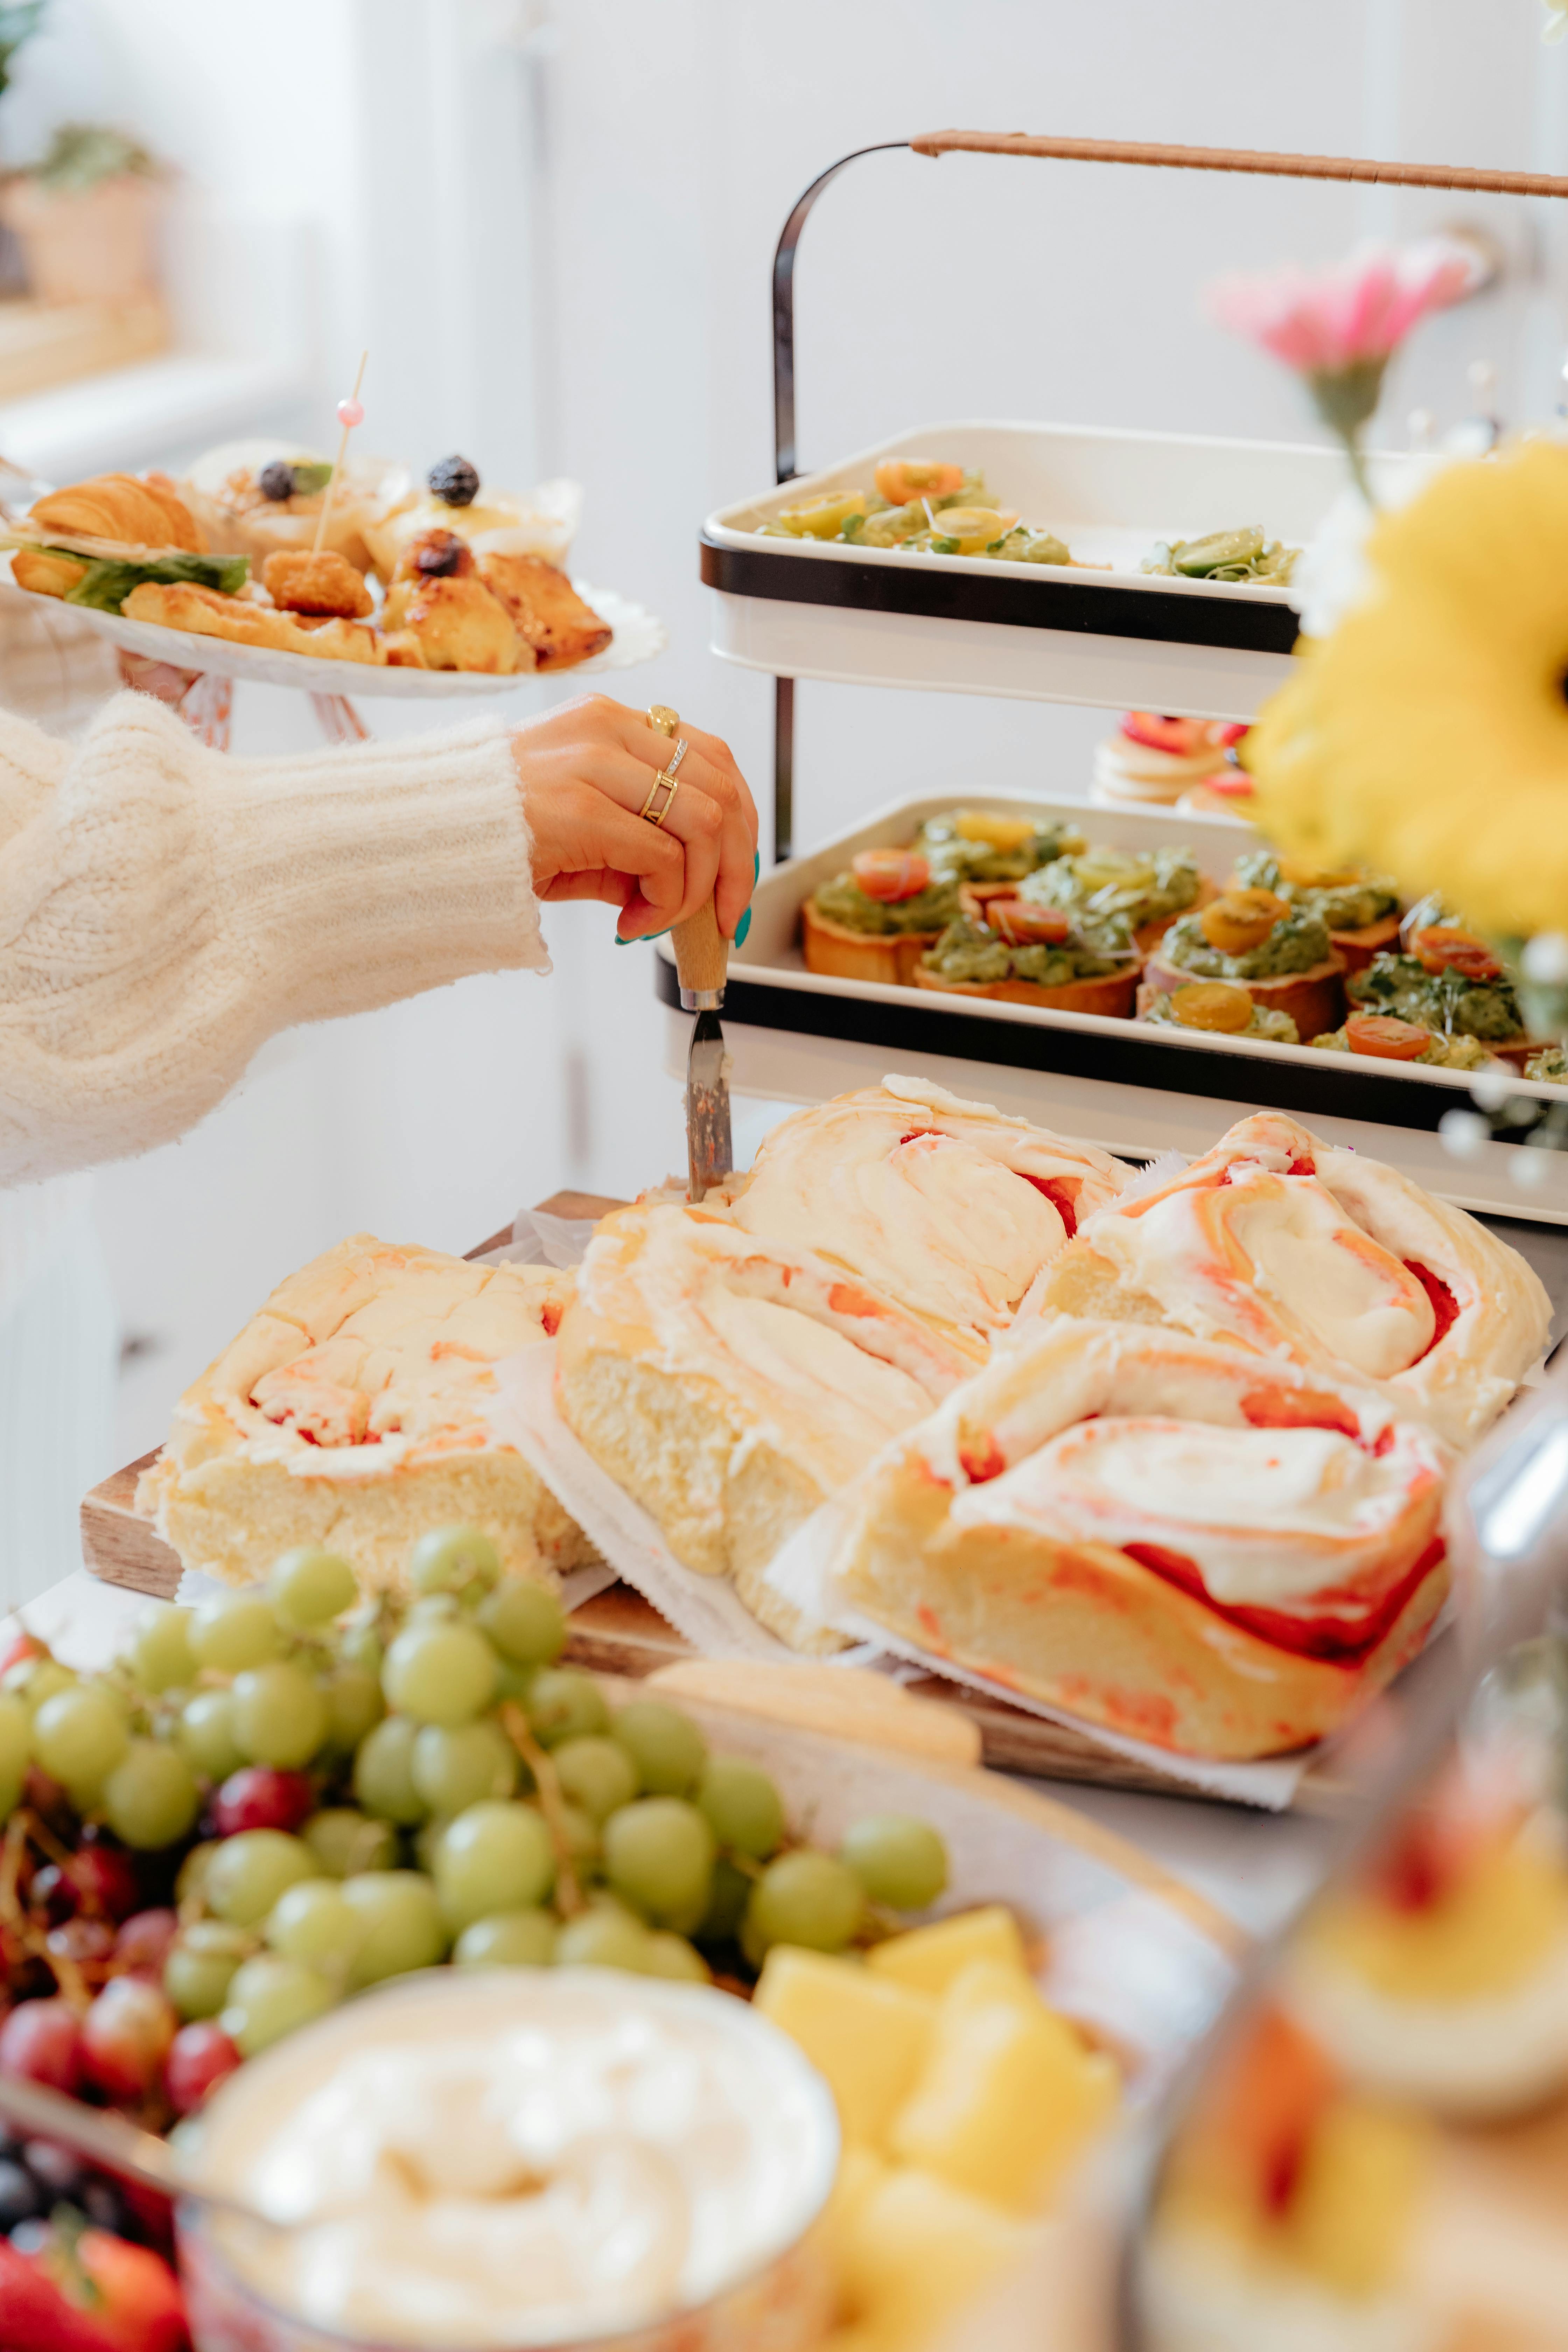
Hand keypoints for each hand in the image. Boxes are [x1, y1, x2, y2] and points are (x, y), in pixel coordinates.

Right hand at [510, 694, 758, 941]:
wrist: (422, 836)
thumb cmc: (495, 831)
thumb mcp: (581, 822)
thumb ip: (637, 838)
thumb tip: (693, 887)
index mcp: (610, 722)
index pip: (710, 756)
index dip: (742, 820)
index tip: (736, 875)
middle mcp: (608, 730)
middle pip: (724, 787)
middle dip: (737, 864)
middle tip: (721, 915)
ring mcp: (595, 764)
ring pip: (706, 822)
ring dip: (699, 888)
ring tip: (660, 919)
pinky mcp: (583, 809)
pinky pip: (665, 858)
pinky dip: (665, 902)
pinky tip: (632, 923)